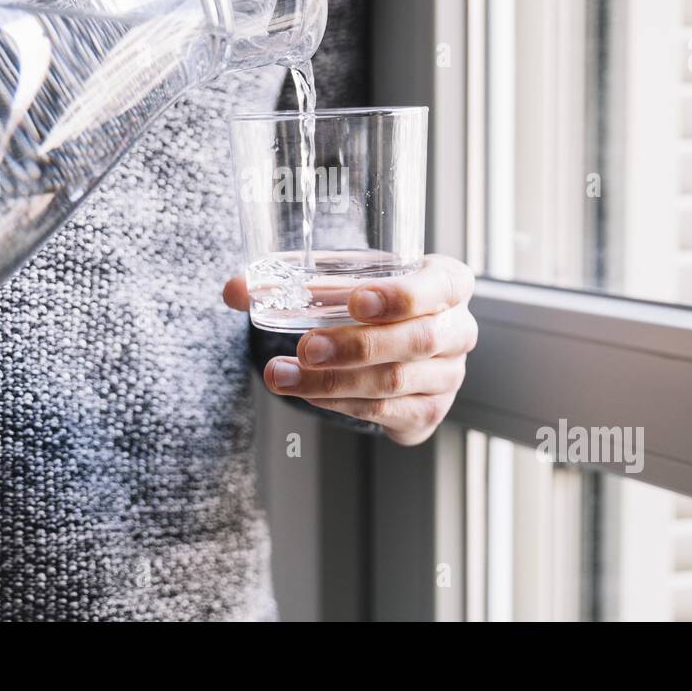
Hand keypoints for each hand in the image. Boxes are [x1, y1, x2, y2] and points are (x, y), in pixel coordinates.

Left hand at [224, 255, 477, 445]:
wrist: (398, 347)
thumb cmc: (374, 302)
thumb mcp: (343, 280)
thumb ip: (292, 279)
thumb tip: (233, 289)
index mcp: (449, 283)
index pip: (439, 286)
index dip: (401, 295)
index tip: (356, 301)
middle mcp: (458, 329)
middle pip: (415, 340)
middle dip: (355, 345)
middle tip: (306, 347)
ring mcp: (448, 375)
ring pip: (394, 381)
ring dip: (334, 381)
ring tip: (284, 375)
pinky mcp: (428, 411)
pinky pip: (385, 411)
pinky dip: (342, 403)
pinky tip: (308, 394)